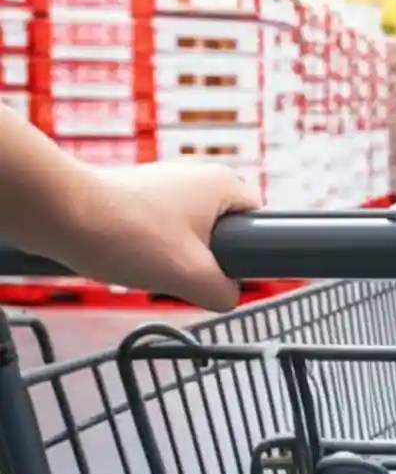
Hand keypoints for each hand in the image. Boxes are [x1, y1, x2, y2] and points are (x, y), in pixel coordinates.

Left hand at [55, 163, 261, 310]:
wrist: (59, 213)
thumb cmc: (131, 237)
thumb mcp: (191, 276)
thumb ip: (224, 292)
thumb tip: (228, 297)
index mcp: (224, 183)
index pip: (259, 222)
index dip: (249, 254)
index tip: (224, 275)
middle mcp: (199, 175)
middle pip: (222, 230)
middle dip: (207, 259)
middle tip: (185, 277)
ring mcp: (166, 182)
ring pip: (189, 233)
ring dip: (176, 257)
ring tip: (151, 270)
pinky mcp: (137, 193)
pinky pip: (160, 228)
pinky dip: (151, 248)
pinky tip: (130, 260)